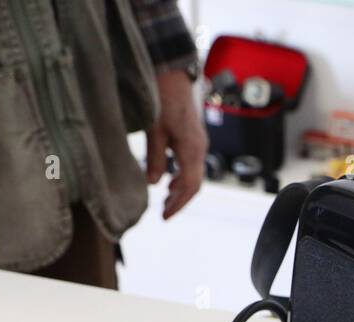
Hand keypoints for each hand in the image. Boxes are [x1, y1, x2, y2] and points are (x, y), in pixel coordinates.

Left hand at [146, 69, 207, 219]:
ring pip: (194, 175)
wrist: (173, 72)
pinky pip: (192, 164)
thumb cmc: (162, 98)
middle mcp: (199, 148)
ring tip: (165, 200)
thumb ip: (155, 158)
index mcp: (191, 149)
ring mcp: (198, 143)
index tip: (164, 216)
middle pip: (194, 184)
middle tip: (163, 214)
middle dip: (179, 201)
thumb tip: (153, 183)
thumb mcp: (154, 130)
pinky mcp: (194, 137)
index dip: (178, 204)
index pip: (190, 186)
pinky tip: (170, 180)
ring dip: (180, 190)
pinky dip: (182, 177)